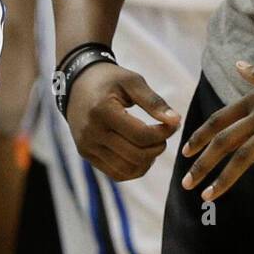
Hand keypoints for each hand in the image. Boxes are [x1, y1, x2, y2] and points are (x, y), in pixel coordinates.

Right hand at [64, 61, 179, 180]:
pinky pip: (116, 173)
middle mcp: (92, 132)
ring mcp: (87, 146)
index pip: (141, 135)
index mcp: (102, 111)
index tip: (173, 124)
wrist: (76, 83)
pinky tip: (142, 154)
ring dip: (147, 161)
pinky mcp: (86, 154)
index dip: (163, 133)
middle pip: (136, 155)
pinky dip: (134, 168)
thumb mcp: (132, 81)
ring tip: (153, 144)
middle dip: (158, 147)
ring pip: (127, 170)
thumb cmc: (109, 79)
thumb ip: (154, 102)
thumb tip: (176, 121)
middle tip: (165, 134)